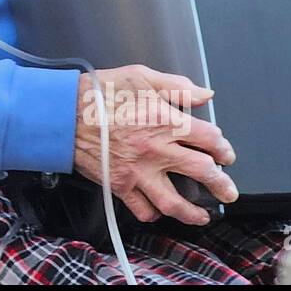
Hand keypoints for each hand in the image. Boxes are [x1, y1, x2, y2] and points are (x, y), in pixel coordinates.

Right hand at [72, 64, 237, 225]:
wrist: (63, 113)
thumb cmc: (98, 93)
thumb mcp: (140, 76)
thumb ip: (176, 86)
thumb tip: (203, 94)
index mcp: (164, 120)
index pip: (209, 139)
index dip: (223, 147)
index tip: (225, 153)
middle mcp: (156, 149)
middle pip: (202, 172)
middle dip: (221, 184)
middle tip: (227, 190)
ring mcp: (138, 171)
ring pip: (174, 201)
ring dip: (193, 212)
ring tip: (202, 215)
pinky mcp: (119, 184)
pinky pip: (141, 208)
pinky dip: (153, 214)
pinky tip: (159, 211)